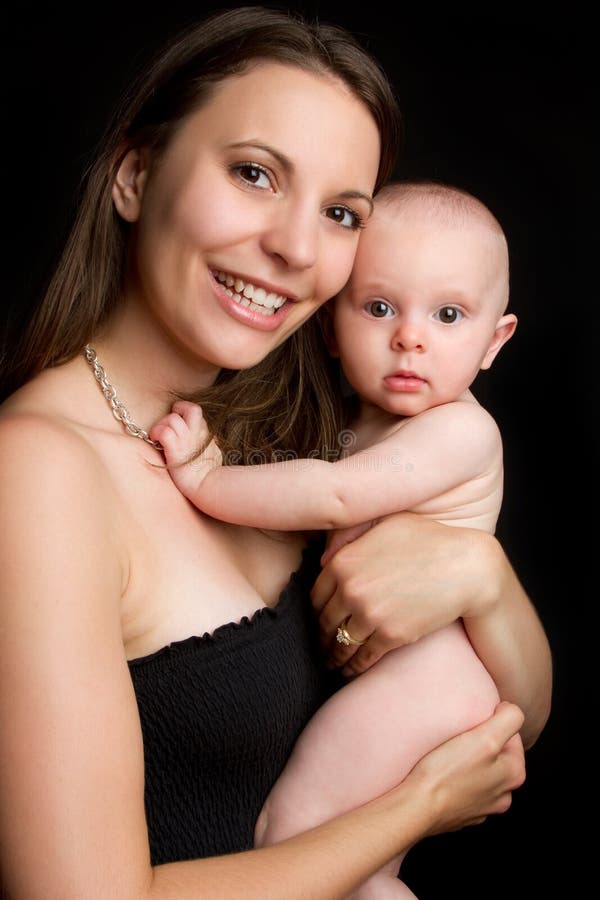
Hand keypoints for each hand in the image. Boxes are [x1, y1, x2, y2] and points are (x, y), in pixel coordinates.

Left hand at [149, 400, 221, 497]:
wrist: (207, 488)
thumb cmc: (210, 476)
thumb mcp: (216, 455)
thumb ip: (213, 445)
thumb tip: (214, 441)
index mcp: (206, 434)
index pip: (196, 412)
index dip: (184, 413)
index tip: (178, 422)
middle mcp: (197, 434)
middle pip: (190, 408)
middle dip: (176, 411)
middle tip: (168, 425)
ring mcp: (186, 440)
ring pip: (173, 418)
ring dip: (162, 424)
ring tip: (158, 436)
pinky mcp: (175, 450)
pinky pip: (164, 432)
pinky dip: (157, 433)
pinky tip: (155, 441)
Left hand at [311, 511, 497, 674]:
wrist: (465, 565)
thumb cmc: (428, 539)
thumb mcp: (385, 524)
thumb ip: (351, 536)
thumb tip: (325, 556)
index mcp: (342, 562)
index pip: (315, 595)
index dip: (314, 610)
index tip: (316, 620)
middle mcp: (350, 589)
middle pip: (323, 622)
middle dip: (319, 637)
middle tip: (319, 647)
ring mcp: (369, 614)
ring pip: (340, 644)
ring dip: (333, 657)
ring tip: (331, 663)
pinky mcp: (390, 635)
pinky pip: (363, 657)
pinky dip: (353, 668)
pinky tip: (349, 671)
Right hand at [406, 701, 525, 834]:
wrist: (415, 808)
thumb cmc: (447, 771)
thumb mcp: (486, 738)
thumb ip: (508, 719)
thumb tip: (511, 710)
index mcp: (514, 774)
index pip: (512, 735)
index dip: (492, 723)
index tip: (472, 725)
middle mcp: (503, 796)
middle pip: (497, 756)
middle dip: (482, 744)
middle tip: (459, 736)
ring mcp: (482, 809)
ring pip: (480, 774)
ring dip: (469, 763)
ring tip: (448, 754)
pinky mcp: (460, 816)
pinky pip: (463, 791)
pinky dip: (456, 782)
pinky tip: (441, 774)